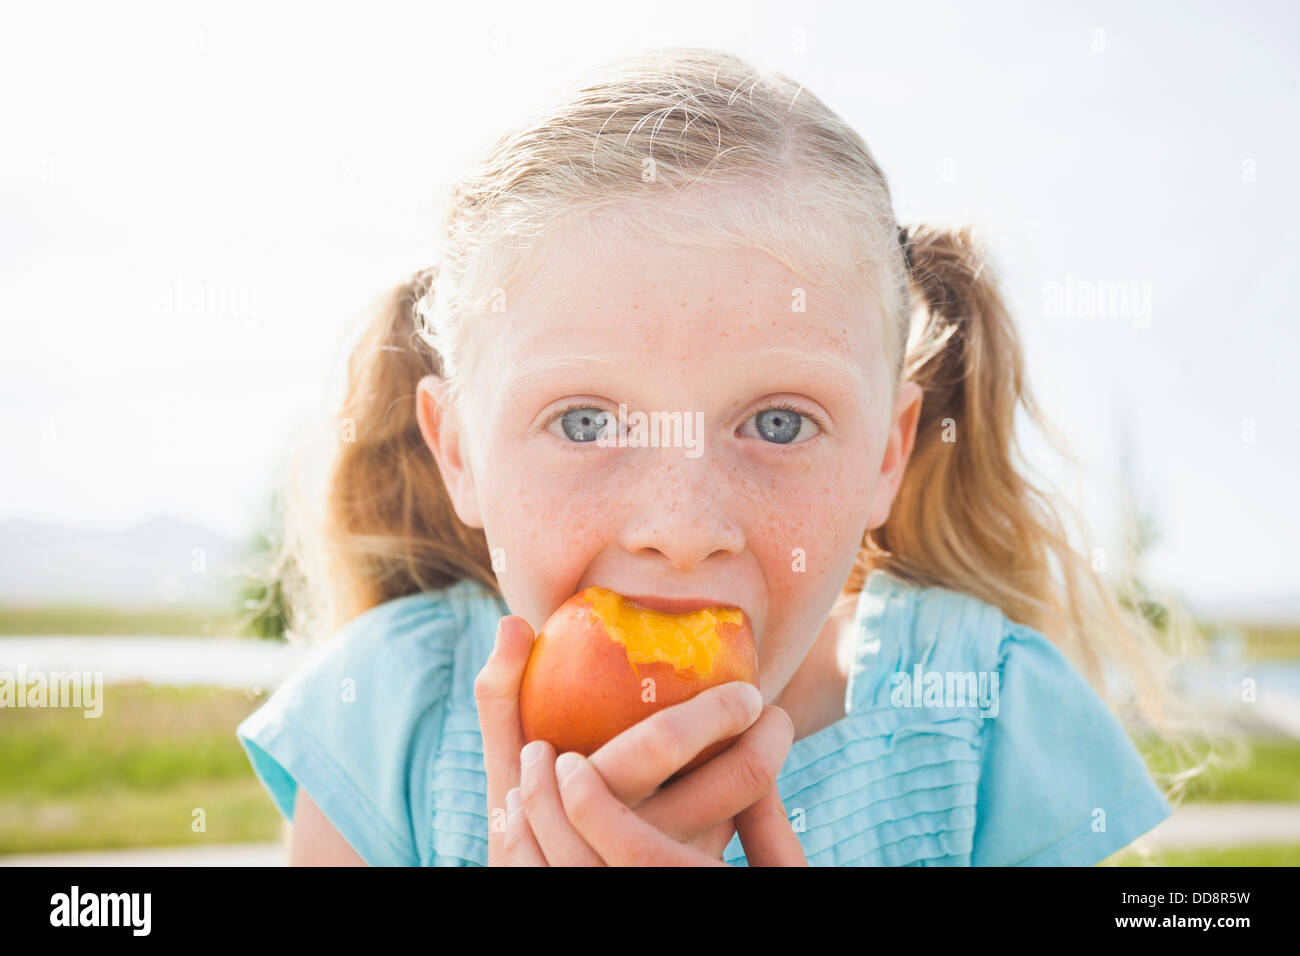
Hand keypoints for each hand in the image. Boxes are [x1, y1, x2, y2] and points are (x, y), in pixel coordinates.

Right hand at [475, 614, 806, 864]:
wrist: (549, 878)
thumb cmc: (523, 810)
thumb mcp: (503, 761)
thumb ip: (500, 693)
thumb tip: (513, 622)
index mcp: (594, 796)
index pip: (663, 745)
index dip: (716, 711)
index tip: (744, 689)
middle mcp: (638, 839)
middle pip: (735, 782)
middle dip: (767, 737)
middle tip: (769, 708)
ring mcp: (670, 861)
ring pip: (745, 812)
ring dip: (766, 766)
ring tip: (769, 731)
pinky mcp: (688, 872)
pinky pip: (734, 833)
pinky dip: (748, 801)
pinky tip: (743, 768)